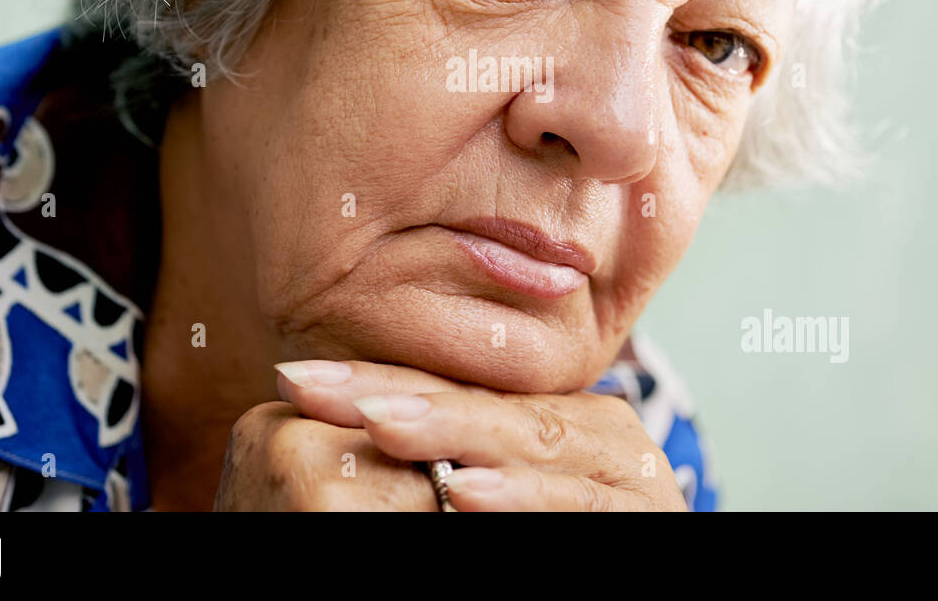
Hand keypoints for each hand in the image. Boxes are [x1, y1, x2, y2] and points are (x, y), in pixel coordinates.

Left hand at [213, 359, 686, 510]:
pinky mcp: (643, 512)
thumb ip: (457, 461)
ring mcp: (622, 468)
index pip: (454, 387)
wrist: (643, 560)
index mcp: (554, 416)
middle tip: (309, 384)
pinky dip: (521, 497)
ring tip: (378, 424)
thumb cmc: (564, 523)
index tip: (294, 379)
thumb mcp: (503, 491)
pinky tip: (467, 492)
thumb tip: (361, 435)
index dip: (374, 379)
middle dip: (391, 395)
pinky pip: (574, 501)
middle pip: (480, 404)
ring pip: (527, 440)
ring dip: (450, 432)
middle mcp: (592, 428)